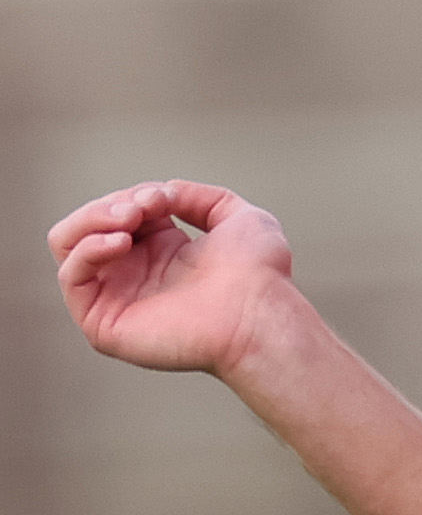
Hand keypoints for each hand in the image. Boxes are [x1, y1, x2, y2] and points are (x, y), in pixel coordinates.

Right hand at [49, 179, 294, 378]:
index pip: (121, 210)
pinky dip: (88, 248)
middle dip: (111, 204)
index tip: (166, 195)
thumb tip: (157, 191)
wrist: (260, 313)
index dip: (137, 194)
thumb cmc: (259, 273)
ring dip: (93, 219)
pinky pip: (72, 276)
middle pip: (87, 225)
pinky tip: (120, 240)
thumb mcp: (232, 213)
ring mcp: (116, 297)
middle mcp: (135, 273)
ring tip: (130, 218)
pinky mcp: (103, 322)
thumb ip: (192, 195)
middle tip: (145, 205)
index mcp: (162, 249)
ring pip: (68, 245)